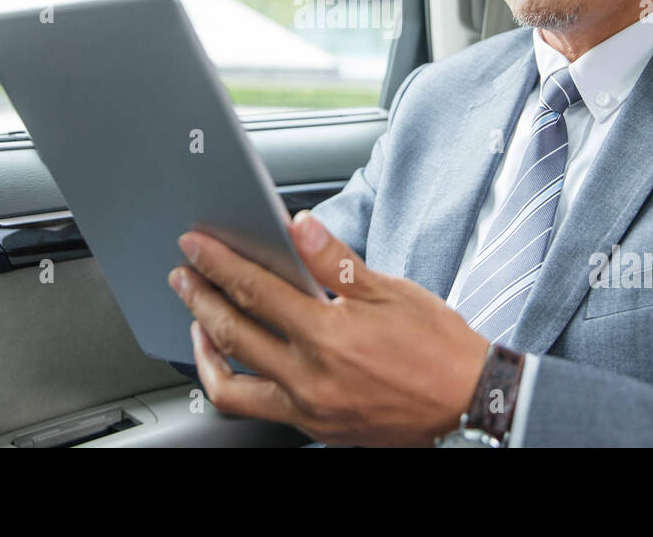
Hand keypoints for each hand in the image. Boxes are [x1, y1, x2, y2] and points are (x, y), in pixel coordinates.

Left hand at [168, 210, 489, 445]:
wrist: (470, 404)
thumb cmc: (438, 347)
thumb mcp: (391, 291)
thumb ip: (335, 260)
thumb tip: (298, 224)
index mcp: (329, 334)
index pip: (256, 290)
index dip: (219, 263)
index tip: (196, 245)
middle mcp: (311, 376)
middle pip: (233, 333)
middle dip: (199, 298)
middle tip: (182, 275)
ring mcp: (309, 408)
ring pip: (231, 384)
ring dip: (204, 347)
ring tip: (197, 320)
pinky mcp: (314, 428)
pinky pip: (254, 409)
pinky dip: (231, 382)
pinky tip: (231, 361)